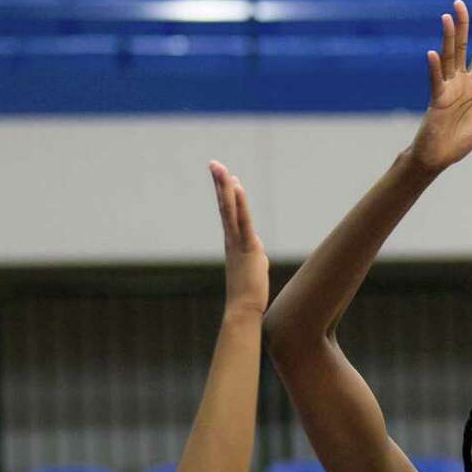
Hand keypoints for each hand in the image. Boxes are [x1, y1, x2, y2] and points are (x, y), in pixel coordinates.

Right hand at [211, 162, 268, 316]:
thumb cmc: (248, 295)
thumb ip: (254, 257)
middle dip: (219, 183)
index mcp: (233, 243)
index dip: (225, 194)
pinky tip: (237, 186)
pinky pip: (243, 220)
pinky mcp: (248, 247)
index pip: (229, 213)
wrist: (243, 309)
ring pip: (230, 209)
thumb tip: (258, 255)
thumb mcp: (252, 270)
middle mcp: (232, 239)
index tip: (223, 176)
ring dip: (225, 187)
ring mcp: (238, 242)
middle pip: (224, 206)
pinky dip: (239, 203)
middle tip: (213, 163)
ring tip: (220, 168)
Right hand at [407, 0, 471, 176]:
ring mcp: (445, 89)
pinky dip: (434, 68)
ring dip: (447, 38)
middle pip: (460, 49)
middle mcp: (457, 83)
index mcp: (469, 87)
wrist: (437, 158)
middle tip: (459, 4)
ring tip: (446, 17)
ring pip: (447, 59)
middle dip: (461, 27)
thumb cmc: (456, 144)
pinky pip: (435, 81)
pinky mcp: (436, 100)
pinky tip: (433, 53)